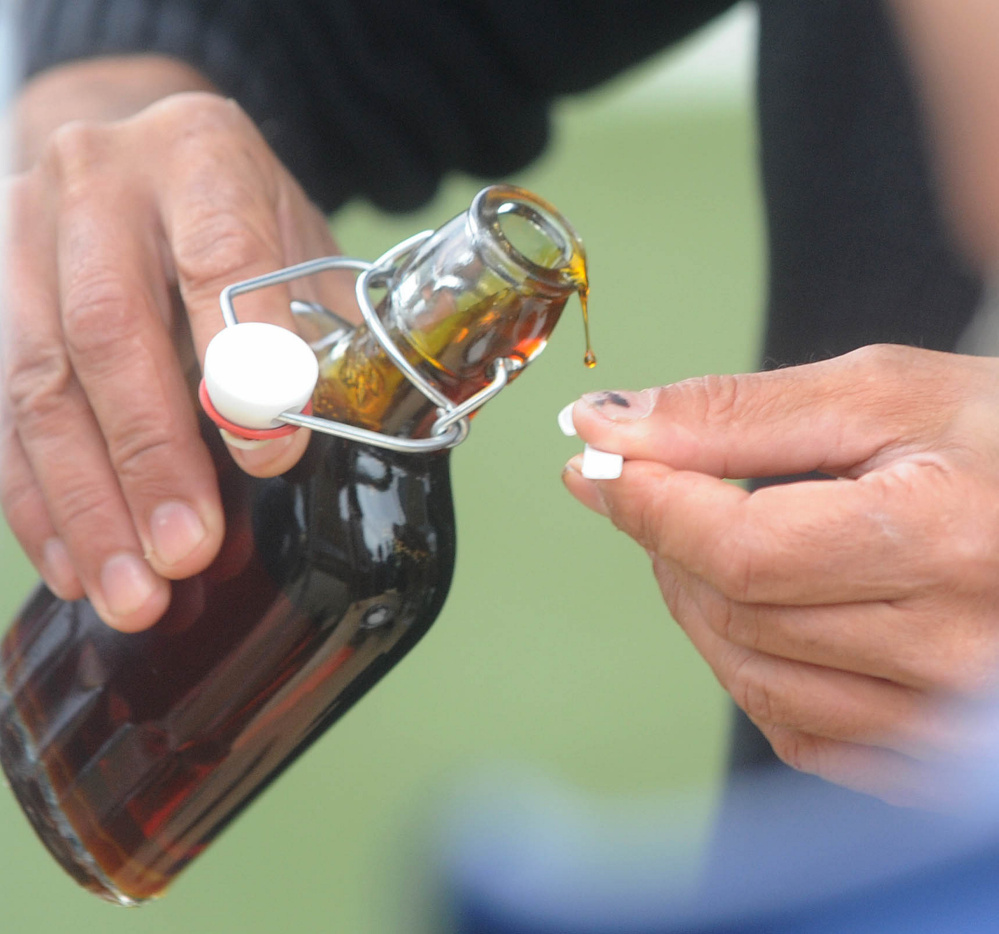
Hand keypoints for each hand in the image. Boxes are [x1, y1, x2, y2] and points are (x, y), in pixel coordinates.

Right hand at [1, 85, 343, 631]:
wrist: (134, 161)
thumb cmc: (239, 219)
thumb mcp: (301, 248)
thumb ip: (335, 331)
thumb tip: (395, 428)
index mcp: (201, 155)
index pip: (220, 257)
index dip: (244, 362)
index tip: (272, 457)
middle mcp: (97, 183)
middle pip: (108, 331)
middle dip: (149, 459)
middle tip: (188, 554)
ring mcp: (22, 238)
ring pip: (38, 384)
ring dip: (87, 505)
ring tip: (132, 592)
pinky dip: (39, 500)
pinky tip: (74, 564)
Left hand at [562, 345, 998, 807]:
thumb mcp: (880, 395)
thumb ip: (735, 413)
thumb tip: (607, 426)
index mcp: (946, 537)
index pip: (742, 550)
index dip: (649, 506)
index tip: (600, 467)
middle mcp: (952, 644)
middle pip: (737, 613)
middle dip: (667, 543)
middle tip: (656, 488)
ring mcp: (944, 714)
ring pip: (752, 677)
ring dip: (697, 604)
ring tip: (706, 540)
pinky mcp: (931, 752)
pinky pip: (798, 731)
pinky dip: (747, 666)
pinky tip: (758, 610)